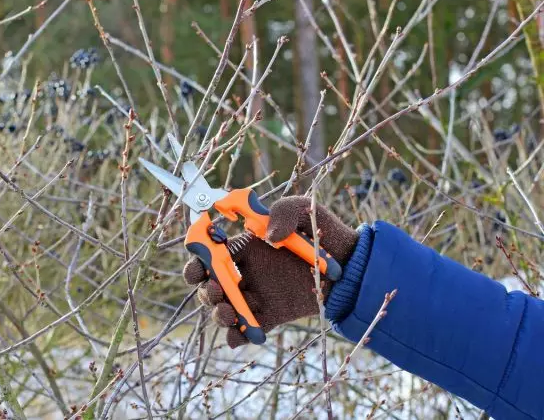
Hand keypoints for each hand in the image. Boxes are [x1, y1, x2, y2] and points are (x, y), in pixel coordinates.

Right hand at [183, 196, 358, 347]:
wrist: (349, 266)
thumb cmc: (323, 232)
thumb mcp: (304, 210)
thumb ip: (284, 211)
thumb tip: (270, 236)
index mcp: (244, 246)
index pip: (209, 254)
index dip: (196, 261)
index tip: (198, 268)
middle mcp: (245, 272)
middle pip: (210, 285)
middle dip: (205, 291)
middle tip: (217, 291)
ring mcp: (256, 296)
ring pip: (223, 309)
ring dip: (217, 313)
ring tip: (229, 313)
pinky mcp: (270, 317)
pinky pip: (245, 332)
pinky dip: (238, 336)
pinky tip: (241, 333)